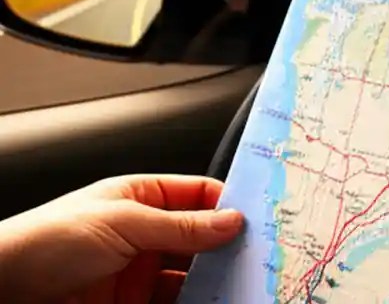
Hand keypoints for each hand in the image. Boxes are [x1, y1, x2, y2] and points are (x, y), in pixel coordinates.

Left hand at [0, 175, 243, 302]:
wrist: (1, 289)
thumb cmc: (44, 241)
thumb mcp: (122, 224)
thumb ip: (180, 226)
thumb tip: (231, 220)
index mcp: (140, 198)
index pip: (199, 195)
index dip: (230, 203)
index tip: (263, 217)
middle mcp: (143, 234)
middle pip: (202, 238)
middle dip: (230, 247)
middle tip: (261, 256)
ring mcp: (138, 272)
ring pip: (193, 276)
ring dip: (217, 281)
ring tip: (243, 285)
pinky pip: (175, 303)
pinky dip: (198, 303)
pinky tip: (214, 302)